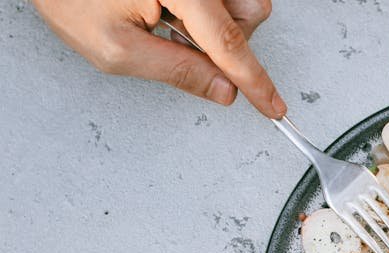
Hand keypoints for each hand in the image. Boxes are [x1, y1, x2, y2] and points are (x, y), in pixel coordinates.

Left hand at [33, 0, 286, 114]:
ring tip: (169, 25)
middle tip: (180, 46)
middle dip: (229, 42)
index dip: (254, 80)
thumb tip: (222, 90)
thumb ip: (177, 71)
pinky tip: (173, 14)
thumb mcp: (116, 48)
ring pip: (243, 5)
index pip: (228, 41)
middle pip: (250, 14)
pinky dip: (207, 15)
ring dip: (218, 27)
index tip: (271, 106)